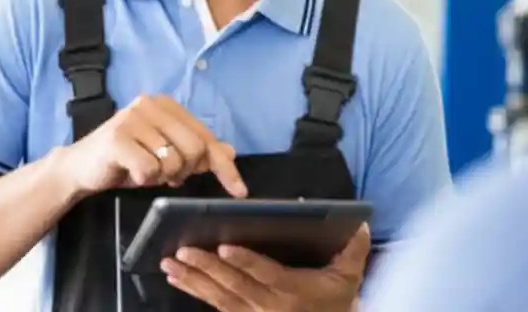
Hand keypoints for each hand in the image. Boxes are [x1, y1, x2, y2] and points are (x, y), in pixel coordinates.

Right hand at [56, 95, 247, 198]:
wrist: (81, 168)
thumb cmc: (126, 160)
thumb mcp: (165, 154)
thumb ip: (196, 150)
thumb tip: (229, 151)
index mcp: (165, 105)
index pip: (206, 136)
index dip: (225, 166)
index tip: (239, 189)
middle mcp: (150, 104)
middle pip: (195, 148)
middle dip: (185, 171)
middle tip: (166, 176)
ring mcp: (132, 118)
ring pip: (173, 161)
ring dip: (162, 176)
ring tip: (145, 171)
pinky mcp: (117, 137)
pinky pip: (150, 168)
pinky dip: (144, 179)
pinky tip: (131, 173)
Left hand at [161, 223, 370, 311]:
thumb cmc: (337, 300)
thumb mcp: (351, 276)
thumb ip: (354, 249)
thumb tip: (357, 223)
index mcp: (294, 291)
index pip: (266, 275)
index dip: (246, 261)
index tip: (225, 246)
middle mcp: (270, 306)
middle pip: (234, 286)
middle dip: (207, 268)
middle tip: (183, 250)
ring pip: (219, 297)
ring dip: (192, 280)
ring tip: (170, 263)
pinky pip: (215, 304)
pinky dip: (194, 290)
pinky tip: (176, 277)